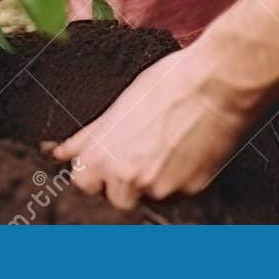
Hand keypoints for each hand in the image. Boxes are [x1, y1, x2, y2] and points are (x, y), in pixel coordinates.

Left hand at [47, 45, 257, 209]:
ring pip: (149, 196)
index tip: (108, 158)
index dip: (96, 169)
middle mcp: (126, 177)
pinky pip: (178, 194)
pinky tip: (188, 148)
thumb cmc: (170, 82)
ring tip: (169, 144)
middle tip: (143, 151)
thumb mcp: (119, 104)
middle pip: (116, 197)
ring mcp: (159, 188)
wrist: (219, 82)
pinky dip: (181, 177)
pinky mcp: (189, 191)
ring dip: (155, 180)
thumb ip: (90, 135)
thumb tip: (59, 152)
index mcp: (102, 154)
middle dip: (125, 181)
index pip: (82, 181)